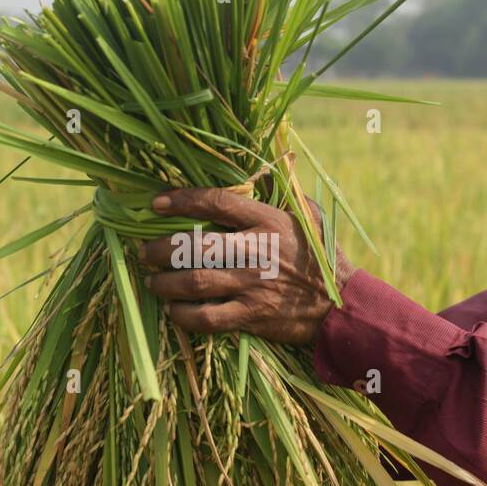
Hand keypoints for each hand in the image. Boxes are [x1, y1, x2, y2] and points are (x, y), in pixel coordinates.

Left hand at [138, 188, 355, 345]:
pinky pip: (206, 318)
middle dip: (161, 249)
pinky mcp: (251, 316)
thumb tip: (265, 167)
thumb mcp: (309, 216)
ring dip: (164, 282)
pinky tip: (174, 312)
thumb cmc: (321, 256)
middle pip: (194, 246)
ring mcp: (252, 285)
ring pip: (193, 282)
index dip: (181, 200)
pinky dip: (183, 316)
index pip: (216, 202)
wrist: (341, 305)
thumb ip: (283, 192)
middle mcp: (255, 251)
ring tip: (153, 281)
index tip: (156, 203)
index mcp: (268, 221)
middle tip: (145, 252)